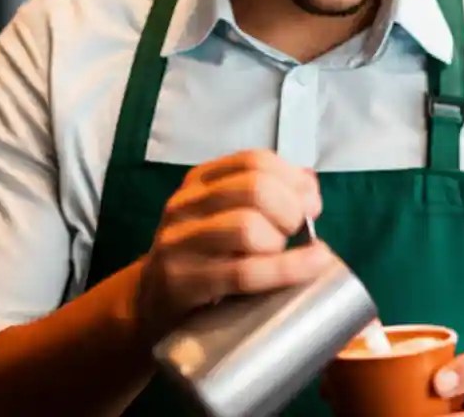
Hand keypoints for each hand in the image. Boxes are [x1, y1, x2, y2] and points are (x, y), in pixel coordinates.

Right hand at [133, 150, 331, 343]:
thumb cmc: (204, 258)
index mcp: (202, 181)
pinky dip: (285, 270)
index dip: (293, 180)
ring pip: (246, 227)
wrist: (150, 303)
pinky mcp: (182, 281)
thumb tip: (309, 185)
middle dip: (291, 210)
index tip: (312, 204)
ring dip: (279, 242)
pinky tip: (310, 266)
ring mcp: (180, 242)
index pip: (255, 161)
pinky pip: (243, 272)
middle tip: (297, 233)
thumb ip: (268, 197)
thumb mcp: (228, 218)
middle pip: (255, 188)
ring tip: (280, 255)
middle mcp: (187, 204)